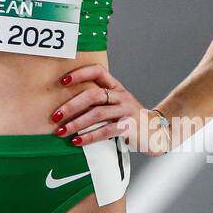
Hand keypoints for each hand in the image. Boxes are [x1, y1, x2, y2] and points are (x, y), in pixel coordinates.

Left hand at [49, 64, 170, 156]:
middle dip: (71, 105)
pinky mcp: (129, 127)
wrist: (157, 133)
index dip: (80, 73)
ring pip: (97, 113)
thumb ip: (98, 102)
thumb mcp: (115, 105)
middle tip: (55, 116)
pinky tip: (77, 141)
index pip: (98, 71)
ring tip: (60, 132)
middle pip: (93, 95)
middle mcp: (121, 96)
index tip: (62, 81)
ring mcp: (126, 111)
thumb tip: (65, 108)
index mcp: (116, 87)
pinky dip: (89, 136)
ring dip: (76, 123)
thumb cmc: (128, 119)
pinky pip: (106, 131)